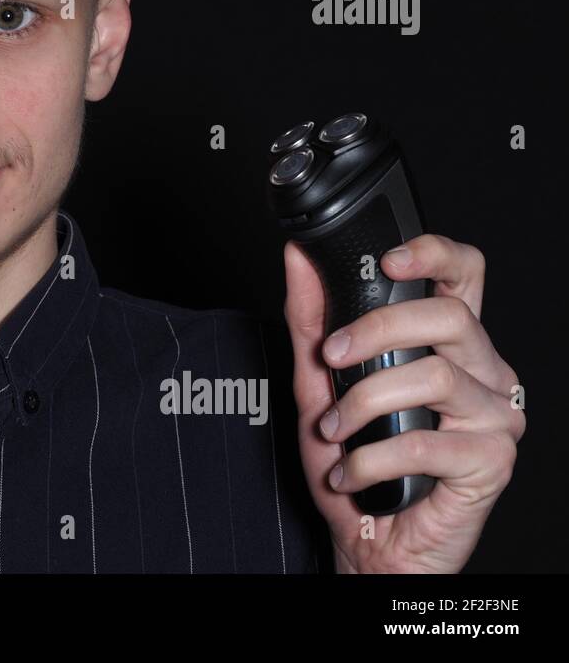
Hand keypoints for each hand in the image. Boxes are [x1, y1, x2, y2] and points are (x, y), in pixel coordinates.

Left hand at [283, 234, 523, 572]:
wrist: (369, 540)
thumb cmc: (354, 459)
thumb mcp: (318, 381)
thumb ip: (311, 319)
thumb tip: (297, 259)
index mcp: (449, 344)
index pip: (465, 275)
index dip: (434, 254)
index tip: (387, 261)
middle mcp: (483, 372)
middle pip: (448, 315)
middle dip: (376, 330)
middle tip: (332, 357)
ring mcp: (495, 416)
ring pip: (432, 377)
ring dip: (362, 404)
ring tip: (334, 431)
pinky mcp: (492, 462)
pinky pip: (424, 443)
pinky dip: (370, 460)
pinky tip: (352, 474)